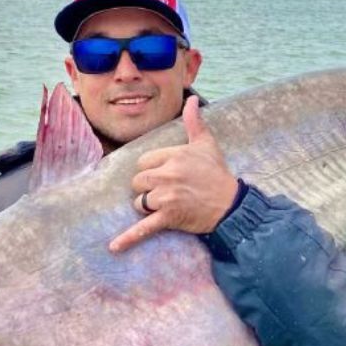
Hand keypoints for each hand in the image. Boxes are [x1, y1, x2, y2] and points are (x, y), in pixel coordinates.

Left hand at [109, 96, 238, 252]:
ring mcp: (166, 198)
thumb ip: (194, 121)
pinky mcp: (168, 218)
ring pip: (139, 202)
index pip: (144, 162)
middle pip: (138, 182)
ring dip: (147, 205)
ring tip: (165, 206)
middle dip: (147, 188)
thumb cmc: (217, 174)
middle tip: (166, 191)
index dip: (153, 170)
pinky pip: (143, 228)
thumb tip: (192, 98)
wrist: (230, 205)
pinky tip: (114, 247)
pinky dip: (128, 238)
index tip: (167, 175)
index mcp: (174, 156)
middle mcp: (167, 175)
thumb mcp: (206, 144)